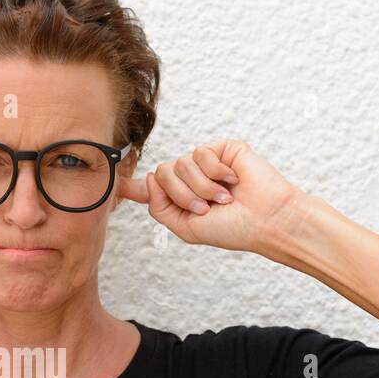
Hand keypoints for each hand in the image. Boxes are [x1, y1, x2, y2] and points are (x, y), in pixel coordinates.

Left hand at [117, 140, 307, 254]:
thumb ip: (160, 208)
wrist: (265, 220)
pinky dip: (216, 172)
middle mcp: (190, 179)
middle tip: (206, 208)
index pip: (152, 189)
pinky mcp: (222, 149)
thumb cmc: (231, 228)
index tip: (113, 182)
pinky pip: (200, 153)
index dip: (132, 186)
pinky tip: (233, 181)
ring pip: (180, 164)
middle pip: (162, 174)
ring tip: (224, 199)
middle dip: (183, 195)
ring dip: (202, 187)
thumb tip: (147, 180)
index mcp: (181, 199)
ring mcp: (205, 162)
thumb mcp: (186, 228)